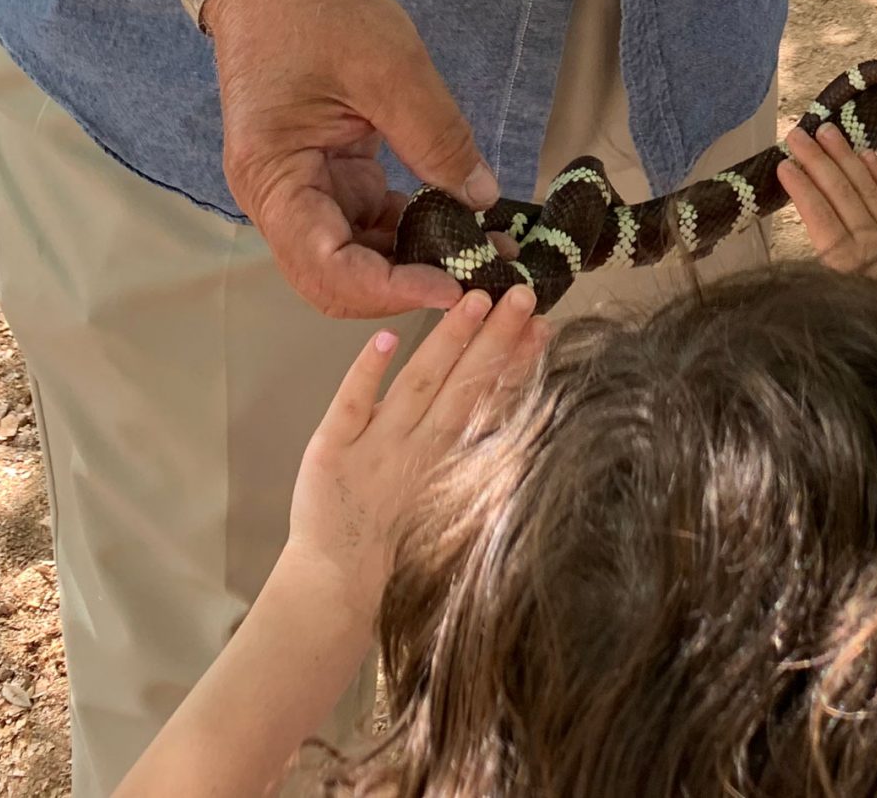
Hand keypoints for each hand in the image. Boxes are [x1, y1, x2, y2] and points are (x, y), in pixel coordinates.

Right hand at [207, 0, 498, 318]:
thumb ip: (437, 136)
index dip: (391, 289)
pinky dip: (415, 232)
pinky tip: (466, 225)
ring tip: (487, 254)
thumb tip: (482, 199)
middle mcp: (280, 198)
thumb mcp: (390, 67)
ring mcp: (305, 189)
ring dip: (417, 263)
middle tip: (478, 281)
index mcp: (273, 177)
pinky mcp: (332, 176)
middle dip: (406, 287)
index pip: (326, 267)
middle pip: (337, 278)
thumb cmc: (317, 10)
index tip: (454, 286)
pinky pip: (371, 224)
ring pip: (357, 257)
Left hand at [282, 287, 547, 622]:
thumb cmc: (396, 544)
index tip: (543, 325)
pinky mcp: (332, 450)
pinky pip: (352, 405)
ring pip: (419, 385)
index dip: (517, 360)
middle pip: (462, 383)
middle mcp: (418, 447)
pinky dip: (368, 372)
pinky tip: (387, 339)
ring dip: (448, 342)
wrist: (338, 581)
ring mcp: (375, 446)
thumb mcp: (443, 496)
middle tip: (524, 294)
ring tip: (475, 301)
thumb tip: (504, 407)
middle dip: (494, 337)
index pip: (489, 398)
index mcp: (448, 457)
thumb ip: (468, 450)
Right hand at [778, 126, 876, 303]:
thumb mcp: (837, 312)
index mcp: (844, 262)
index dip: (800, 187)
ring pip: (865, 186)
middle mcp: (869, 241)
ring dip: (844, 156)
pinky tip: (868, 154)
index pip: (817, 215)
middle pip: (838, 191)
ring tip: (827, 131)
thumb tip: (782, 272)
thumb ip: (816, 283)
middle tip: (797, 134)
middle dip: (816, 160)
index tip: (783, 163)